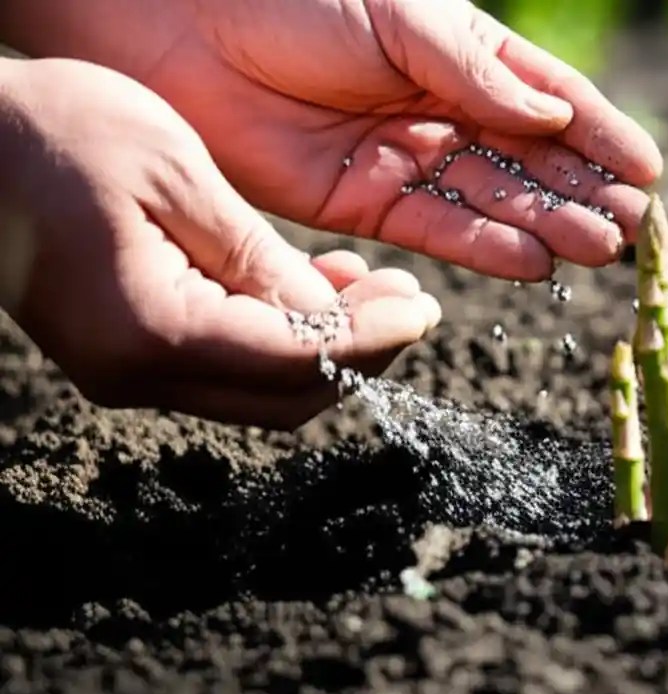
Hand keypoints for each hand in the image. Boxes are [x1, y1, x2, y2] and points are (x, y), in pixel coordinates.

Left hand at [0, 0, 663, 280]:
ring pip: (491, 199)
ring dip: (546, 224)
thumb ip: (477, 73)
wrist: (177, 22)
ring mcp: (403, 156)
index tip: (649, 170)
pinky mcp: (359, 201)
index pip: (548, 97)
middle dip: (581, 190)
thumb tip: (556, 116)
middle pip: (528, 158)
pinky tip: (536, 262)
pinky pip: (436, 228)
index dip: (601, 133)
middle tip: (632, 227)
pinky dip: (486, 247)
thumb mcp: (401, 18)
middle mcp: (440, 107)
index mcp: (460, 52)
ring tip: (599, 249)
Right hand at [0, 58, 439, 428]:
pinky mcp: (128, 352)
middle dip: (360, 353)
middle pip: (284, 397)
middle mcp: (138, 373)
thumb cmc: (53, 133)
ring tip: (374, 283)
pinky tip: (316, 285)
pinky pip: (226, 363)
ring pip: (260, 388)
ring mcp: (128, 370)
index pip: (295, 363)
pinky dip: (281, 336)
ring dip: (327, 346)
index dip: (372, 340)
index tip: (425, 309)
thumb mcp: (175, 173)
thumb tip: (334, 321)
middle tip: (411, 299)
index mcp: (152, 332)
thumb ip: (260, 257)